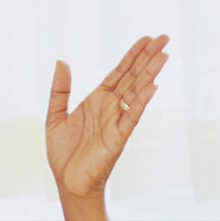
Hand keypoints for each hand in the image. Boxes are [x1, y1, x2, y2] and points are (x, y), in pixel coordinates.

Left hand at [46, 35, 168, 201]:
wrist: (68, 182)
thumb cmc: (63, 154)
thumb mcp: (55, 116)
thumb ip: (59, 90)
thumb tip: (61, 61)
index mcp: (97, 101)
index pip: (119, 73)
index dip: (132, 55)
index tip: (146, 38)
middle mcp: (110, 108)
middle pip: (133, 77)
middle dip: (148, 57)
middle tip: (165, 37)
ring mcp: (116, 122)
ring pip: (136, 92)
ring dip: (150, 74)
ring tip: (164, 55)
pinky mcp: (118, 138)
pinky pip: (132, 116)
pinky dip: (141, 101)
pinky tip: (152, 86)